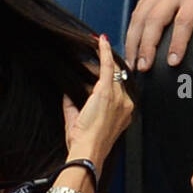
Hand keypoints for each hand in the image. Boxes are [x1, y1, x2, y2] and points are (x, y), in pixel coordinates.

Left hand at [62, 34, 133, 169]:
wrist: (88, 151)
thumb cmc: (86, 144)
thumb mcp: (78, 122)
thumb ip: (73, 104)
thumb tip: (67, 91)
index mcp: (123, 114)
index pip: (116, 89)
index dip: (107, 78)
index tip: (99, 71)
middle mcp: (125, 105)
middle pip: (113, 79)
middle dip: (99, 73)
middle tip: (84, 70)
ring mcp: (118, 98)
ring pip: (109, 74)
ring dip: (95, 68)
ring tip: (84, 64)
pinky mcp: (107, 92)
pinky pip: (108, 66)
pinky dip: (104, 52)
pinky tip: (100, 41)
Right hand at [126, 0, 192, 71]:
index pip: (184, 20)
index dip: (177, 42)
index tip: (172, 62)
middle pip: (155, 20)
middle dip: (146, 46)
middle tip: (143, 69)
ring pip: (142, 14)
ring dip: (134, 39)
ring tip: (131, 63)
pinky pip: (139, 7)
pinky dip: (132, 26)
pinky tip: (131, 43)